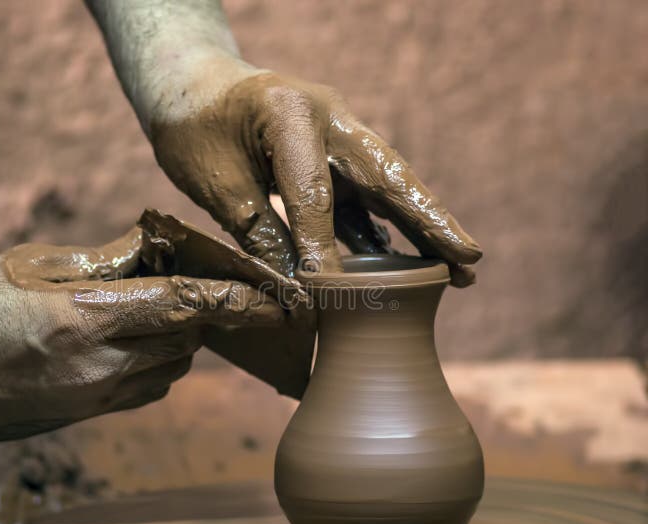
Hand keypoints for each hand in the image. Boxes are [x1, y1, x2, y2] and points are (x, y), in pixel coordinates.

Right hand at [0, 227, 282, 446]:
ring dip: (186, 338)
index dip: (234, 298)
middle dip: (209, 312)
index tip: (274, 295)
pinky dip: (162, 362)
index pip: (182, 305)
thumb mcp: (27, 265)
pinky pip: (148, 390)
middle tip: (215, 284)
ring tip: (174, 307)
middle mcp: (97, 368)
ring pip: (172, 369)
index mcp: (82, 321)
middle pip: (187, 339)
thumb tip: (149, 244)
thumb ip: (99, 260)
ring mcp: (93, 399)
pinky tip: (144, 339)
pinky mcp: (87, 416)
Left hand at [149, 59, 481, 285]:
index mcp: (291, 113)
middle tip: (470, 262)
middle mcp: (328, 118)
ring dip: (421, 228)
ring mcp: (336, 134)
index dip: (323, 250)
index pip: (314, 194)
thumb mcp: (215, 182)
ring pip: (386, 186)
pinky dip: (385, 230)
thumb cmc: (193, 129)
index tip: (334, 299)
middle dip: (430, 221)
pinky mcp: (333, 153)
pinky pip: (364, 196)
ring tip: (458, 271)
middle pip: (386, 176)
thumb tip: (298, 288)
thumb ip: (258, 231)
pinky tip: (407, 263)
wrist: (191, 86)